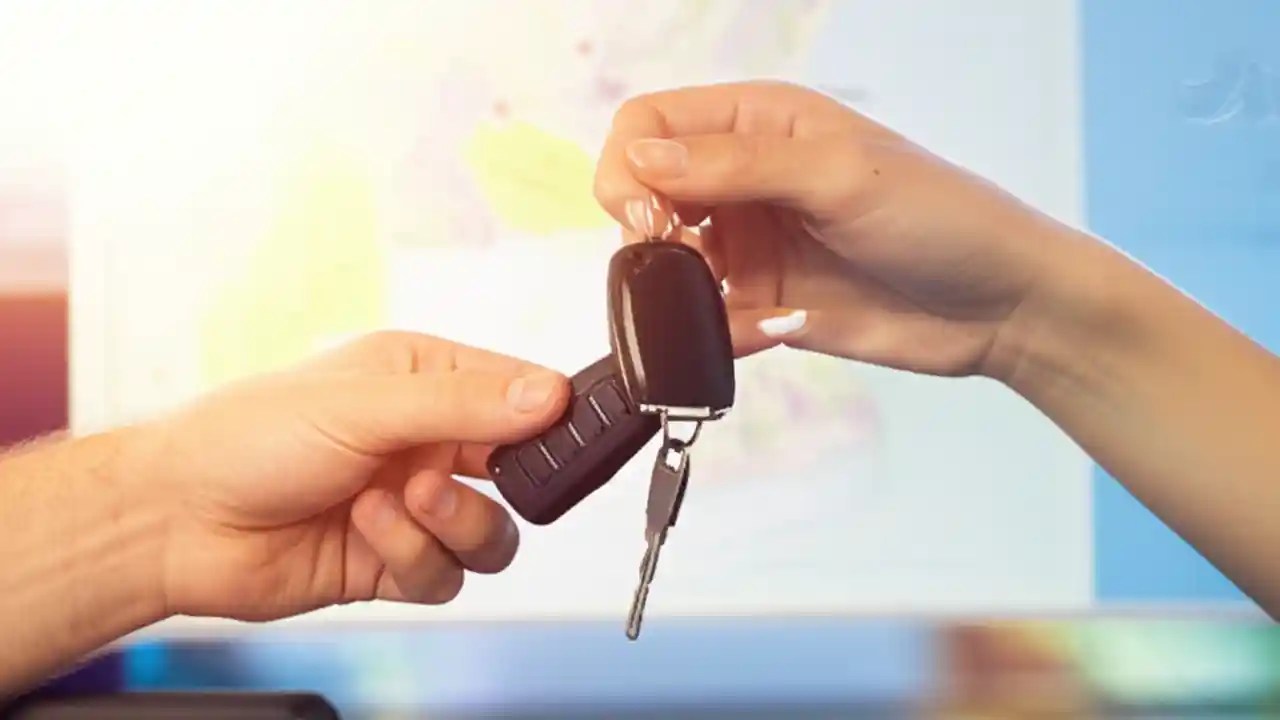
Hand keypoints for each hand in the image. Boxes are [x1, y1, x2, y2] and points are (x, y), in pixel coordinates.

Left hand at [126, 332, 569, 620]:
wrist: (177, 522)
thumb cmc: (250, 436)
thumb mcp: (366, 403)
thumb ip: (464, 404)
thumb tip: (549, 395)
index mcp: (425, 380)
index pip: (519, 392)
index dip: (545, 415)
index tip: (552, 433)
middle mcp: (425, 443)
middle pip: (517, 471)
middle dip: (502, 483)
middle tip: (466, 475)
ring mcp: (412, 506)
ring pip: (492, 534)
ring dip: (455, 525)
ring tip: (404, 503)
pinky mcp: (393, 562)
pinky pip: (446, 576)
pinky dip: (414, 557)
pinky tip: (367, 530)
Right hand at [594, 81, 1078, 378]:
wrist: (999, 306)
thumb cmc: (939, 217)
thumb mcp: (837, 175)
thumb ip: (735, 166)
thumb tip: (639, 159)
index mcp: (759, 123)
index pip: (650, 122)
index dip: (629, 164)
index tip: (647, 213)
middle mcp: (745, 179)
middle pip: (642, 192)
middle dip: (646, 230)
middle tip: (685, 256)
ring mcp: (752, 243)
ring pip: (665, 262)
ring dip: (680, 287)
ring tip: (733, 299)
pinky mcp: (764, 303)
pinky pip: (708, 319)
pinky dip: (722, 330)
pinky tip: (775, 327)